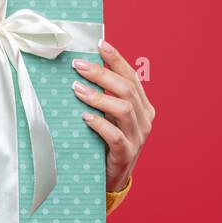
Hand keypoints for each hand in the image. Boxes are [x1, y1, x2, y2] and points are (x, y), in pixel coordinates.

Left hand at [71, 39, 153, 192]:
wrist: (113, 178)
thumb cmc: (107, 142)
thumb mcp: (110, 117)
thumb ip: (104, 97)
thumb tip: (80, 69)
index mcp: (143, 106)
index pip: (132, 77)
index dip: (116, 59)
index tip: (100, 44)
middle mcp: (144, 119)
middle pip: (126, 89)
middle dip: (102, 74)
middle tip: (78, 65)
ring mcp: (138, 137)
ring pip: (123, 109)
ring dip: (98, 96)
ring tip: (77, 89)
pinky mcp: (126, 154)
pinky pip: (115, 136)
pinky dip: (100, 124)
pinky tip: (85, 117)